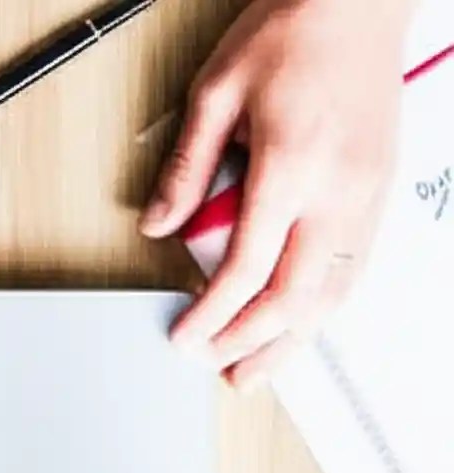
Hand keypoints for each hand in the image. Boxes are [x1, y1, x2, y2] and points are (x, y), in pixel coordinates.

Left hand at [140, 0, 416, 389]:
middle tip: (222, 371)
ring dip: (297, 338)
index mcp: (291, 167)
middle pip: (296, 296)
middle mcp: (338, 190)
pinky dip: (326, 304)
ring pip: (335, 290)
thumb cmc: (291, 33)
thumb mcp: (215, 94)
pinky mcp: (380, 190)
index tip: (186, 338)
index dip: (213, 315)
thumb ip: (187, 169)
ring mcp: (368, 193)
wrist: (355, 1)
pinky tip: (304, 321)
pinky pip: (355, 265)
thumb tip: (157, 224)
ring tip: (261, 367)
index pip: (247, 269)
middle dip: (254, 343)